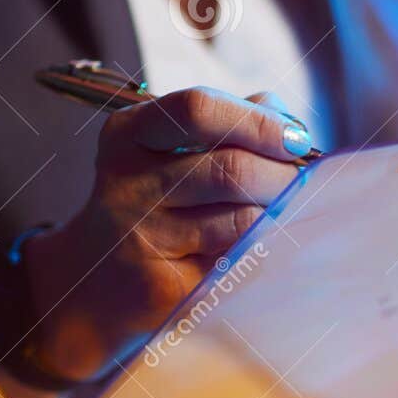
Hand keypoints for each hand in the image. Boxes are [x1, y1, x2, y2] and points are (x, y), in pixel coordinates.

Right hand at [13, 86, 311, 390]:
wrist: (95, 286)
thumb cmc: (152, 208)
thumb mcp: (172, 154)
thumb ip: (226, 126)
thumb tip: (284, 118)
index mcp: (129, 135)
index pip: (198, 111)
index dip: (258, 123)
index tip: (296, 139)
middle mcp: (128, 183)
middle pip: (230, 169)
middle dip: (282, 176)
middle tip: (301, 185)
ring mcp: (142, 238)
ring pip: (241, 220)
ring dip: (276, 216)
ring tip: (279, 216)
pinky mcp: (163, 287)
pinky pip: (237, 264)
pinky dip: (257, 253)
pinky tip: (250, 250)